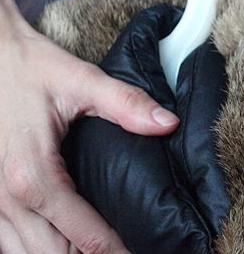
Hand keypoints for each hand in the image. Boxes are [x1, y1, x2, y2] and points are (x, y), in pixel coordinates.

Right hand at [0, 22, 178, 252]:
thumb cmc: (29, 68)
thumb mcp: (81, 80)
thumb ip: (126, 104)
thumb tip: (168, 124)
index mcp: (33, 175)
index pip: (83, 236)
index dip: (117, 251)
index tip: (143, 253)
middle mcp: (5, 198)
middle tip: (128, 253)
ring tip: (99, 251)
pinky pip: (5, 242)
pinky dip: (32, 249)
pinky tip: (60, 243)